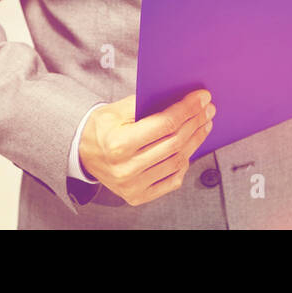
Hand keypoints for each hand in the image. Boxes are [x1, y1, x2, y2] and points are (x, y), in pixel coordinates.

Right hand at [79, 89, 216, 205]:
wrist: (83, 154)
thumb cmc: (102, 128)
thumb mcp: (116, 109)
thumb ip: (145, 103)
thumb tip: (180, 96)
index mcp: (119, 144)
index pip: (165, 124)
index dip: (187, 108)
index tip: (202, 97)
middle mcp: (126, 169)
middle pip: (175, 142)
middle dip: (196, 121)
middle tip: (208, 108)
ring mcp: (133, 186)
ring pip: (177, 161)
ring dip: (196, 140)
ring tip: (204, 124)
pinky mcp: (138, 196)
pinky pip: (172, 180)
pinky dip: (185, 163)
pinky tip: (190, 147)